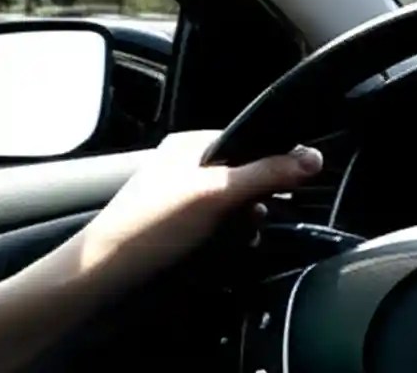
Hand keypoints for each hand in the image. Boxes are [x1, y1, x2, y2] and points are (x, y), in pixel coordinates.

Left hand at [80, 130, 322, 285]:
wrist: (102, 276)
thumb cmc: (150, 226)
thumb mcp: (215, 193)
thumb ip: (266, 173)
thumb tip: (315, 157)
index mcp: (191, 145)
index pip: (251, 140)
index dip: (274, 159)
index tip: (292, 181)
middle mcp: (188, 168)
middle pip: (249, 177)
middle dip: (258, 199)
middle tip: (249, 215)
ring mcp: (184, 202)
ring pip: (238, 207)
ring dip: (244, 225)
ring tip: (233, 238)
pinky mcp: (183, 232)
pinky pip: (223, 231)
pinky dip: (230, 241)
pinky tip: (224, 250)